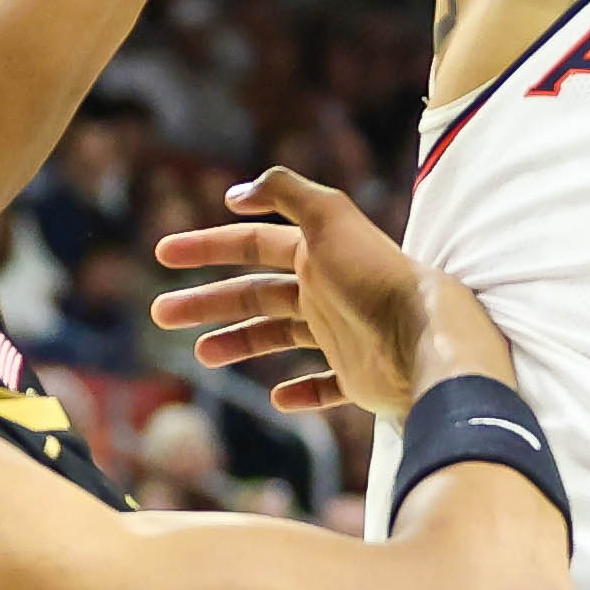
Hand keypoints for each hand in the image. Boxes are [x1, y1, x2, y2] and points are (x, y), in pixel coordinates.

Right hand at [147, 170, 499, 420]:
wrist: (428, 339)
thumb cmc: (377, 277)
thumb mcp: (329, 216)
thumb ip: (285, 190)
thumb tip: (235, 192)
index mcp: (317, 254)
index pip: (252, 244)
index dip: (207, 246)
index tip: (163, 255)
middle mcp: (328, 292)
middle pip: (256, 294)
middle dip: (207, 302)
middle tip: (161, 314)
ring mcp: (344, 336)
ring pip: (279, 338)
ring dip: (238, 344)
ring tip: (201, 356)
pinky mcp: (361, 378)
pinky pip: (325, 386)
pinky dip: (301, 392)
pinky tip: (279, 399)